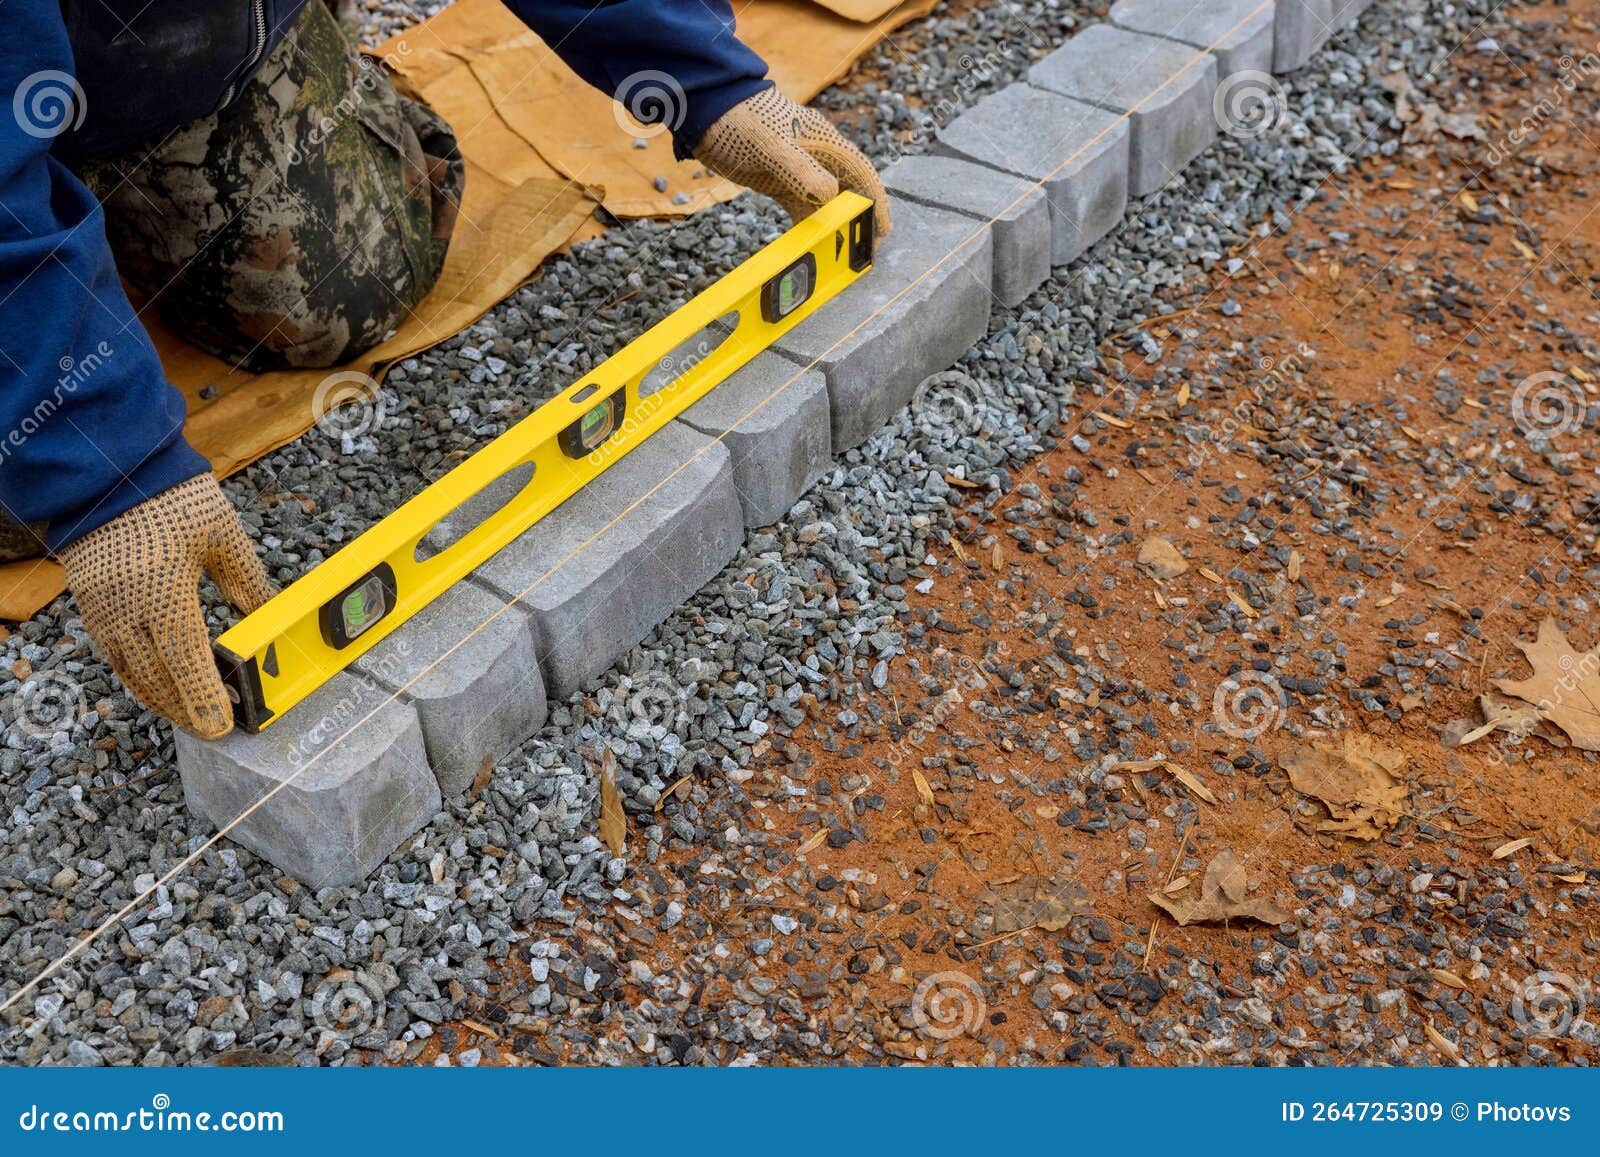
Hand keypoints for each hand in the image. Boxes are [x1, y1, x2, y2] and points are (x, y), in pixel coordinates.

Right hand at [58, 474, 275, 738]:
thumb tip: (274, 621)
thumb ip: (248, 583)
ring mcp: (101, 609)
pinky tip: (161, 686)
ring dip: (161, 700)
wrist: (110, 469)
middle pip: (155, 676)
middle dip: (186, 709)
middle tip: (216, 727)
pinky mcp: (89, 607)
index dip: (202, 696)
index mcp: (162, 585)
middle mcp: (125, 605)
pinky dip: (140, 679)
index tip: (221, 725)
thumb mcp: (223, 536)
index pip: (183, 656)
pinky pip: (115, 657)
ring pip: (131, 673)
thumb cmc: (173, 498)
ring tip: (193, 715)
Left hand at [695, 87, 892, 237]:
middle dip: (859, 220)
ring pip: (824, 204)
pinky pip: (800, 208)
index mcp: (824, 142)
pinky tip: (809, 245)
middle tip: (864, 252)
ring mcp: (797, 171)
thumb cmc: (741, 118)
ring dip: (833, 228)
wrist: (705, 109)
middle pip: (848, 192)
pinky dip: (806, 226)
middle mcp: (817, 157)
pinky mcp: (778, 181)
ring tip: (841, 255)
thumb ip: (801, 169)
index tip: (882, 229)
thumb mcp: (772, 144)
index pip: (860, 173)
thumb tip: (831, 196)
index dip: (876, 201)